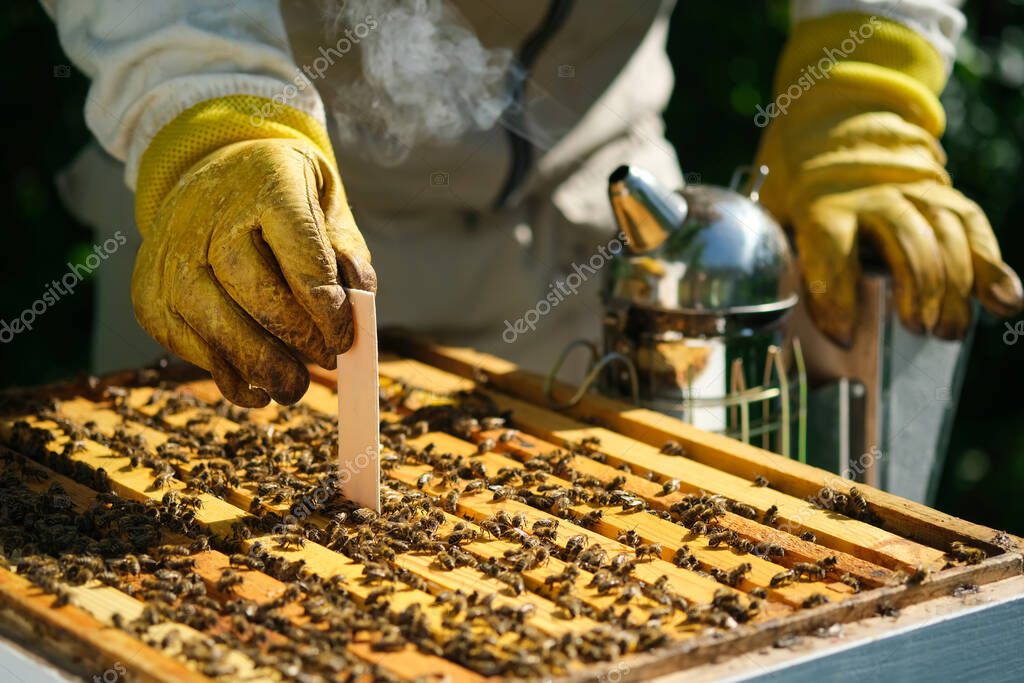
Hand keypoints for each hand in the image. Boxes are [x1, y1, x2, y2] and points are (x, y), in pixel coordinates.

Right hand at [133, 137, 375, 406]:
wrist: (218, 173)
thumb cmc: (287, 201)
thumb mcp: (328, 210)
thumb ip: (347, 257)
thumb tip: (357, 309)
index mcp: (268, 182)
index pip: (299, 251)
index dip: (326, 306)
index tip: (345, 339)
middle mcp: (208, 212)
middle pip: (249, 286)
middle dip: (293, 336)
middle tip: (325, 362)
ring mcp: (170, 249)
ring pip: (208, 317)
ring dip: (256, 363)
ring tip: (292, 387)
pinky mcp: (148, 286)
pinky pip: (181, 338)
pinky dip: (222, 371)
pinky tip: (255, 387)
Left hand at [756, 15, 1021, 343]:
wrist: (834, 122)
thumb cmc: (796, 182)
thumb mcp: (771, 210)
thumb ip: (775, 251)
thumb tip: (772, 301)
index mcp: (820, 201)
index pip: (831, 250)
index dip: (837, 296)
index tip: (845, 335)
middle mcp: (873, 193)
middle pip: (906, 241)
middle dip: (916, 289)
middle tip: (917, 329)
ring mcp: (913, 190)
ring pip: (945, 235)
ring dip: (953, 288)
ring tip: (948, 331)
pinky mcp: (942, 193)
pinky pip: (972, 227)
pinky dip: (991, 266)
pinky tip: (1006, 302)